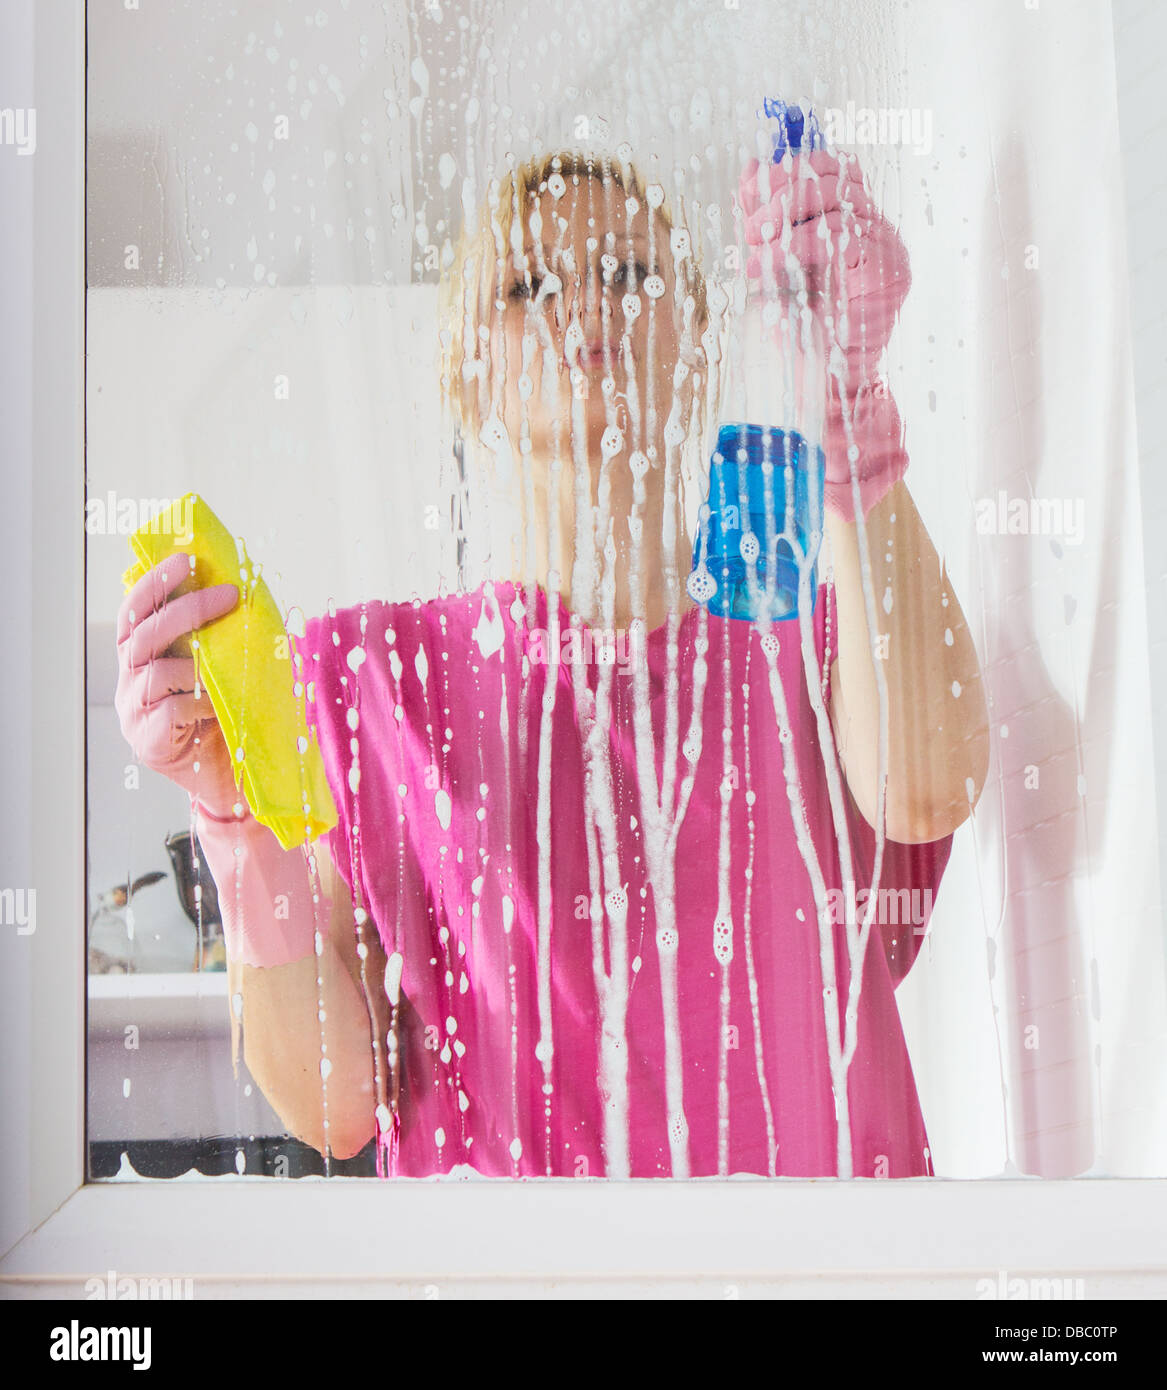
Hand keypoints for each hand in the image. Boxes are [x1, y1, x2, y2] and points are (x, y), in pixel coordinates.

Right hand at [115, 551, 240, 815]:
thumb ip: (228, 638)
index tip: (185, 558)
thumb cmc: (230, 716)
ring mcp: (134, 712)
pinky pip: (169, 713)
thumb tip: (257, 596)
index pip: (136, 610)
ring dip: (196, 663)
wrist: (235, 778)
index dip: (155, 582)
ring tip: (229, 665)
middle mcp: (130, 679)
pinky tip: (220, 707)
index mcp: (143, 655)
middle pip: (143, 634)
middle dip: (186, 609)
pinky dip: (199, 704)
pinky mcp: (147, 743)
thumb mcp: (230, 669)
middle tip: (227, 594)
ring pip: (153, 673)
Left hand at [739, 148, 910, 387]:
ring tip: (755, 257)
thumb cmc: (806, 318)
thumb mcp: (777, 261)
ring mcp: (885, 246)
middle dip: (785, 198)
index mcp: (851, 213)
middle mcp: (873, 223)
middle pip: (836, 180)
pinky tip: (774, 271)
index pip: (832, 166)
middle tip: (751, 230)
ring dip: (788, 230)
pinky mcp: (888, 274)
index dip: (792, 168)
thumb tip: (749, 169)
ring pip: (840, 211)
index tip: (752, 192)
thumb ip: (766, 217)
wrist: (830, 372)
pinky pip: (848, 246)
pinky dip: (803, 254)